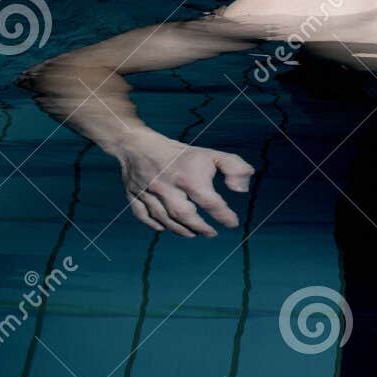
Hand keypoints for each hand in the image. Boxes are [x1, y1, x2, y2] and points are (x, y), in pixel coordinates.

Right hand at [112, 133, 254, 236]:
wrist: (138, 143)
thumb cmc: (180, 154)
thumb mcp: (210, 155)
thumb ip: (234, 168)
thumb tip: (242, 190)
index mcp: (188, 176)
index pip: (210, 202)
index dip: (224, 215)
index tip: (233, 223)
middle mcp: (167, 186)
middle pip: (185, 215)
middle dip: (201, 228)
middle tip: (211, 233)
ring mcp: (148, 192)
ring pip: (165, 219)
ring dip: (181, 230)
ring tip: (194, 232)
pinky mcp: (133, 195)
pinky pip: (144, 216)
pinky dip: (155, 224)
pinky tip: (166, 227)